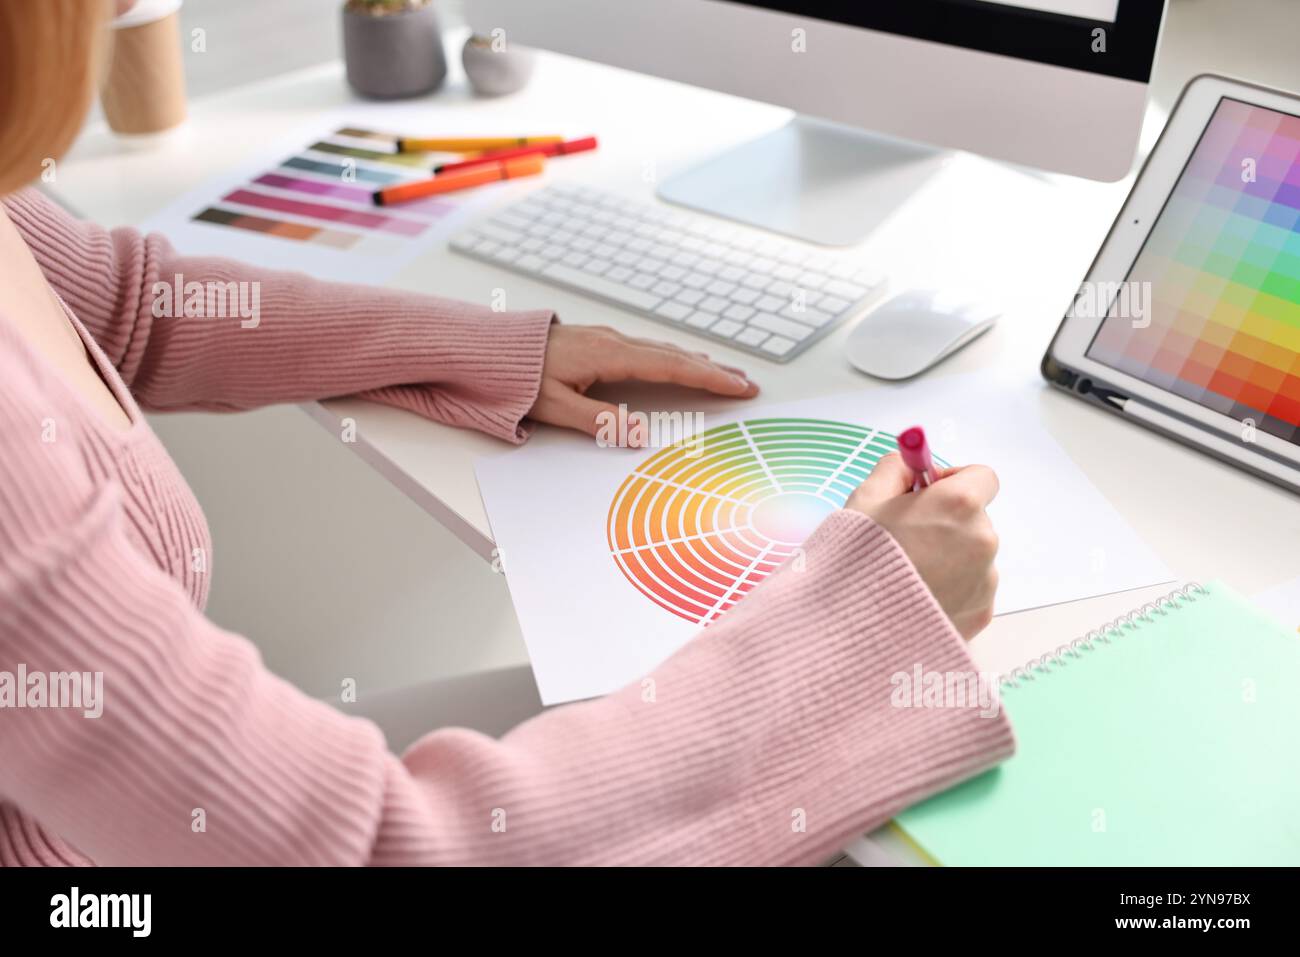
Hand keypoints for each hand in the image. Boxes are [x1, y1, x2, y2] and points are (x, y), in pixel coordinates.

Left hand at [528, 324, 758, 437]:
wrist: (491, 349)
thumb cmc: (519, 378)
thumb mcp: (555, 407)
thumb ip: (599, 421)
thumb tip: (640, 434)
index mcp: (609, 356)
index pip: (670, 367)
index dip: (708, 377)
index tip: (739, 385)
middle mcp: (614, 342)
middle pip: (675, 355)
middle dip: (714, 370)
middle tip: (749, 383)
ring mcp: (608, 339)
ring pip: (663, 350)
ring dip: (697, 362)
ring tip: (726, 373)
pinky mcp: (600, 342)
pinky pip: (648, 349)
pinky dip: (675, 357)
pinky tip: (681, 361)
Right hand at [847, 453, 999, 638]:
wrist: (855, 625)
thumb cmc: (859, 560)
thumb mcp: (866, 498)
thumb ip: (894, 470)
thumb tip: (908, 465)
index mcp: (960, 504)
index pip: (982, 477)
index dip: (954, 480)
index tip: (929, 491)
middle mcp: (983, 539)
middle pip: (975, 518)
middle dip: (947, 522)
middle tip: (908, 536)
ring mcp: (985, 579)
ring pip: (973, 555)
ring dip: (950, 557)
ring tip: (908, 573)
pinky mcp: (981, 612)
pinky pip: (971, 589)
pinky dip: (951, 588)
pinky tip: (917, 594)